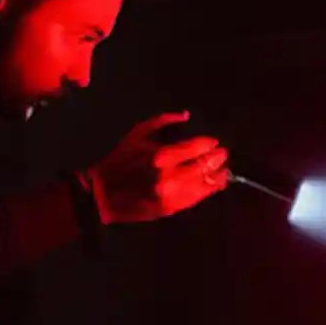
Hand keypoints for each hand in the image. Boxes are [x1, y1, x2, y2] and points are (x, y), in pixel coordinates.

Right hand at [84, 111, 229, 224]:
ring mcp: (172, 196)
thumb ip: (163, 121)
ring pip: (206, 185)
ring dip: (218, 176)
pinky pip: (197, 198)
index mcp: (161, 156)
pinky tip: (214, 185)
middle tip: (222, 154)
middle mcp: (169, 177)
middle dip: (218, 159)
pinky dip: (208, 190)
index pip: (198, 148)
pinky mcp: (172, 209)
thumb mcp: (138, 134)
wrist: (103, 193)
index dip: (210, 144)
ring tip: (222, 171)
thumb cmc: (121, 160)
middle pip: (206, 167)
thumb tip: (186, 116)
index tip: (214, 142)